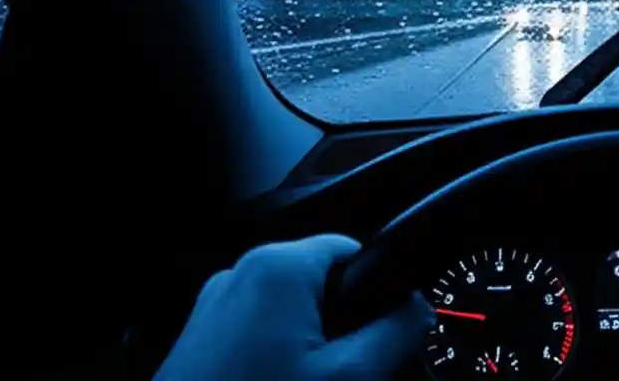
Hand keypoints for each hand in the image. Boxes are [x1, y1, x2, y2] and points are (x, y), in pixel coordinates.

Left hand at [155, 234, 432, 380]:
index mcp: (278, 267)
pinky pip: (260, 335)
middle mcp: (241, 274)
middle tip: (354, 374)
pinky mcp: (200, 342)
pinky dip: (280, 359)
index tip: (388, 336)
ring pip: (292, 314)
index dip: (381, 292)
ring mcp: (214, 308)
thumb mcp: (349, 377)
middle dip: (347, 326)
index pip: (355, 249)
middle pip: (323, 285)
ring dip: (314, 348)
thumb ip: (397, 331)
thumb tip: (417, 306)